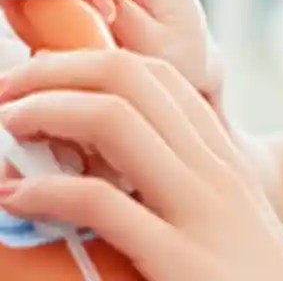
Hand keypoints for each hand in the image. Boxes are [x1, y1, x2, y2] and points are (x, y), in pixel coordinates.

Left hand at [0, 49, 282, 280]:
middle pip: (132, 79)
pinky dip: (47, 191)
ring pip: (118, 121)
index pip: (157, 75)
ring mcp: (201, 210)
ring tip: (8, 126)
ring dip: (46, 112)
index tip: (38, 81)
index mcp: (222, 159)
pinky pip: (104, 203)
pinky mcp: (180, 257)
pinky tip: (19, 196)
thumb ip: (181, 184)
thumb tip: (107, 161)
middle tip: (7, 90)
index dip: (88, 62)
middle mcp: (215, 171)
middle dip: (54, 71)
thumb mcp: (223, 220)